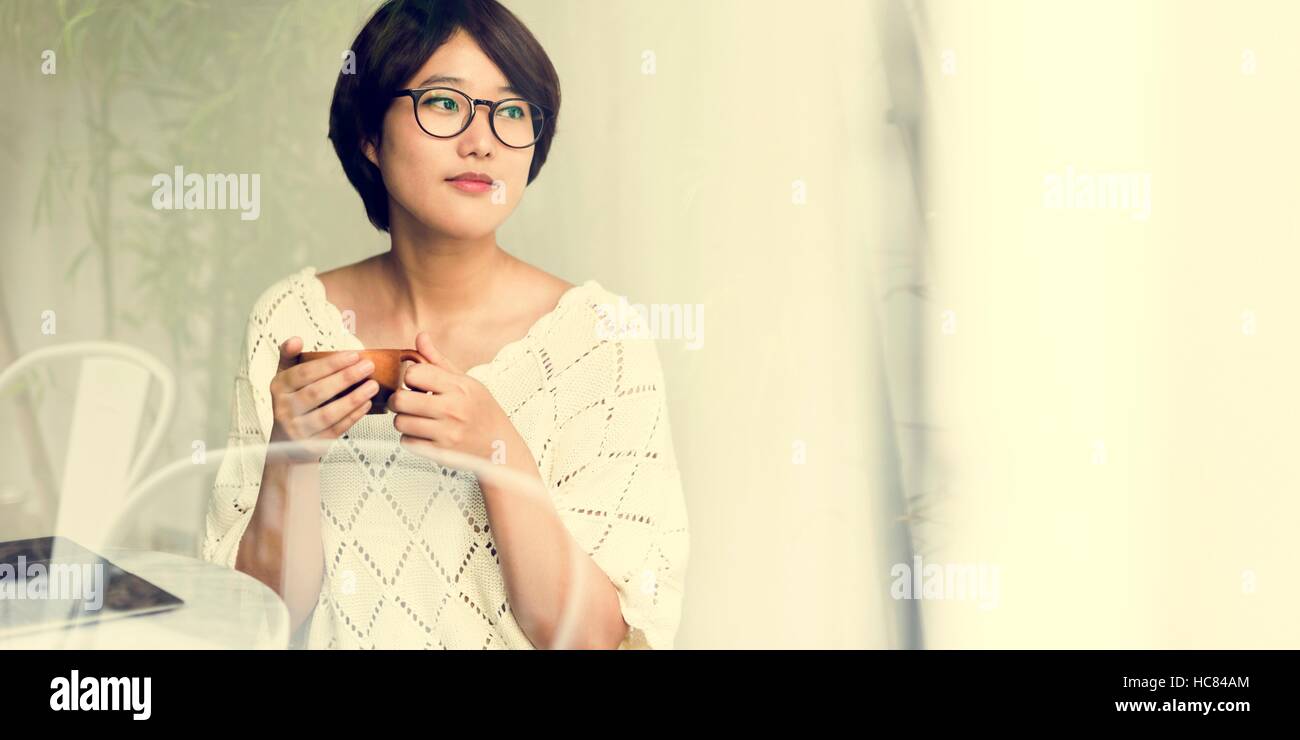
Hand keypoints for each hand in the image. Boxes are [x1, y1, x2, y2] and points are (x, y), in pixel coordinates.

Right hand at [267, 337, 377, 464]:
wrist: (286, 444)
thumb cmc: (292, 402)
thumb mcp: (285, 379)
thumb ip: (290, 357)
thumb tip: (295, 339)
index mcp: (279, 387)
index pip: (304, 373)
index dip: (330, 364)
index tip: (354, 355)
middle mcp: (283, 409)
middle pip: (317, 393)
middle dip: (345, 378)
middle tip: (368, 367)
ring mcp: (297, 430)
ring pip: (327, 414)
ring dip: (353, 399)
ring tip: (372, 386)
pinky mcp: (311, 446)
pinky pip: (335, 430)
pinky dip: (353, 417)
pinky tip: (366, 404)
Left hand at [389, 332, 516, 463]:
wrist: (499, 444)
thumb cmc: (481, 410)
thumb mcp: (465, 381)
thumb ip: (438, 361)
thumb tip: (421, 337)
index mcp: (458, 387)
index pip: (413, 374)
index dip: (409, 377)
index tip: (415, 383)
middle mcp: (452, 409)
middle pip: (401, 399)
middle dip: (398, 400)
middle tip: (406, 401)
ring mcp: (446, 432)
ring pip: (400, 422)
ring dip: (403, 420)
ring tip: (416, 418)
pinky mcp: (440, 451)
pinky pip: (407, 442)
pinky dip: (410, 437)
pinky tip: (422, 432)